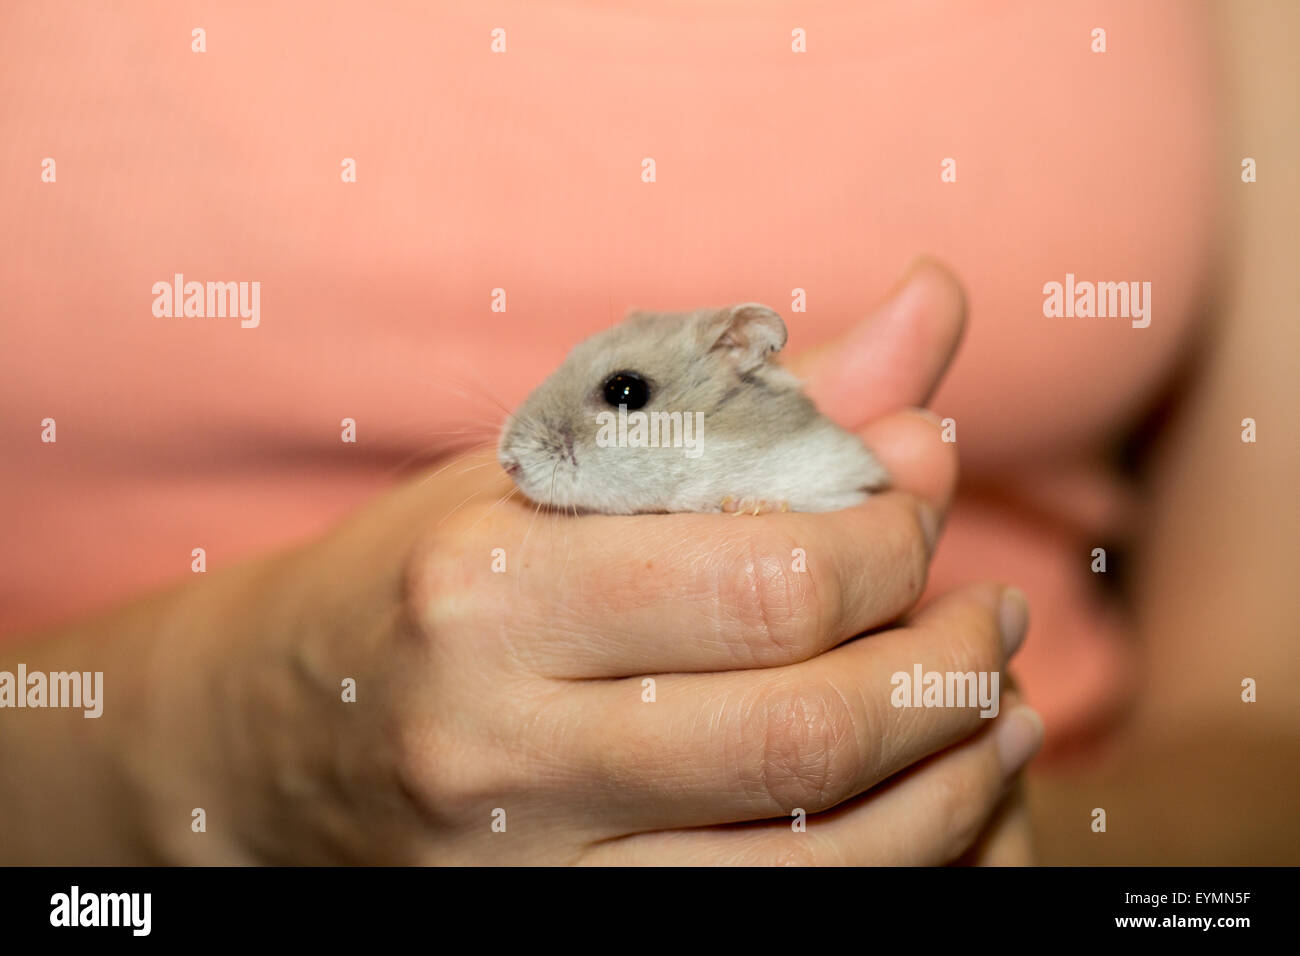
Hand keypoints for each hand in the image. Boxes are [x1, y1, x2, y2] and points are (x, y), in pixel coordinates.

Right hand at [224, 261, 1039, 863]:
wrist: (273, 738)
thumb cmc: (430, 582)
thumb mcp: (561, 475)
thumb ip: (758, 408)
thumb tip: (933, 309)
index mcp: (489, 591)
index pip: (769, 578)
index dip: (894, 541)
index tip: (922, 507)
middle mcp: (495, 745)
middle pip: (803, 731)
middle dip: (944, 666)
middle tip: (993, 614)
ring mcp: (521, 870)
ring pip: (811, 864)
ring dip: (948, 780)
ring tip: (996, 706)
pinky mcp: (551, 934)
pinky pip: (772, 922)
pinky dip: (890, 862)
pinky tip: (933, 795)